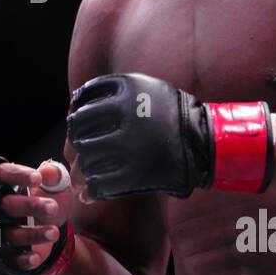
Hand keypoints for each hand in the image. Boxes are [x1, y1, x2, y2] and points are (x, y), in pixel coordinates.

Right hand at [0, 157, 71, 274]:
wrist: (38, 240)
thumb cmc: (38, 204)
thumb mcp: (50, 187)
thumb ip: (52, 175)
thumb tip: (47, 172)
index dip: (15, 176)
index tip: (38, 178)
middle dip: (26, 206)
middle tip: (53, 208)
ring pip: (3, 234)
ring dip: (30, 234)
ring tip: (54, 232)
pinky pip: (3, 260)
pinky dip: (21, 259)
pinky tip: (36, 257)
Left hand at [66, 72, 213, 199]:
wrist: (201, 141)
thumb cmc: (170, 113)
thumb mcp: (144, 86)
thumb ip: (111, 90)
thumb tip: (74, 100)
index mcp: (127, 91)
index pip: (82, 102)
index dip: (76, 114)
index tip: (79, 123)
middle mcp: (125, 116)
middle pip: (80, 130)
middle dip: (77, 140)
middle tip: (82, 147)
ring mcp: (128, 145)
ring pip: (86, 159)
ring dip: (84, 166)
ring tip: (89, 169)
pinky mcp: (134, 173)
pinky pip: (98, 184)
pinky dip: (93, 188)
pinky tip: (95, 187)